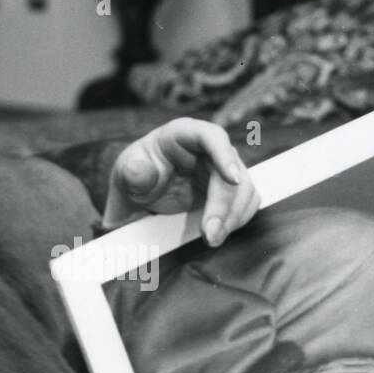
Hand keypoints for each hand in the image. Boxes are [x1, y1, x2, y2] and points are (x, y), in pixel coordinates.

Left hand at [102, 118, 258, 246]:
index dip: (225, 156)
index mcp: (184, 134)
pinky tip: (220, 232)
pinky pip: (246, 201)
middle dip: (224, 205)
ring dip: (233, 216)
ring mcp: (223, 167)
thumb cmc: (135, 174)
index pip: (212, 136)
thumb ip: (132, 173)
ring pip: (245, 188)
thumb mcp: (127, 173)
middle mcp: (209, 147)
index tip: (233, 179)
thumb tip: (137, 171)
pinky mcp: (230, 188)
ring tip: (212, 238)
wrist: (142, 192)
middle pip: (233, 171)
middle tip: (211, 233)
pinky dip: (238, 219)